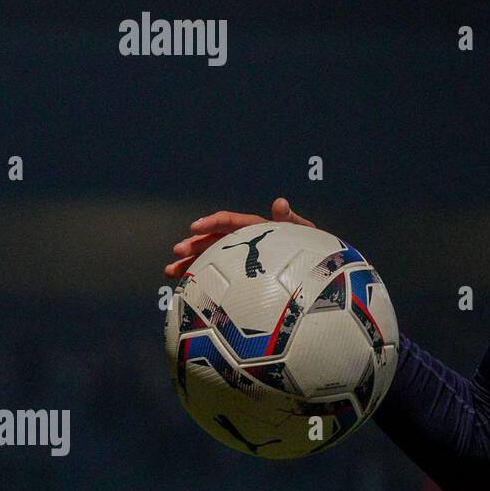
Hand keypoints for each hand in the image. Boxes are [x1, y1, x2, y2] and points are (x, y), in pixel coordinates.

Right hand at [165, 197, 315, 277]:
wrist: (318, 273)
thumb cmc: (312, 249)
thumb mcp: (304, 233)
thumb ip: (291, 220)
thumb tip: (280, 202)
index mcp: (258, 229)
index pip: (232, 222)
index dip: (213, 223)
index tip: (196, 227)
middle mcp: (247, 242)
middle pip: (215, 240)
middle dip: (195, 244)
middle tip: (177, 252)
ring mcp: (243, 260)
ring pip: (212, 258)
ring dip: (191, 263)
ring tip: (171, 271)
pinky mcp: (242, 278)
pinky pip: (219, 276)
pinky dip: (202, 279)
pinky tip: (187, 287)